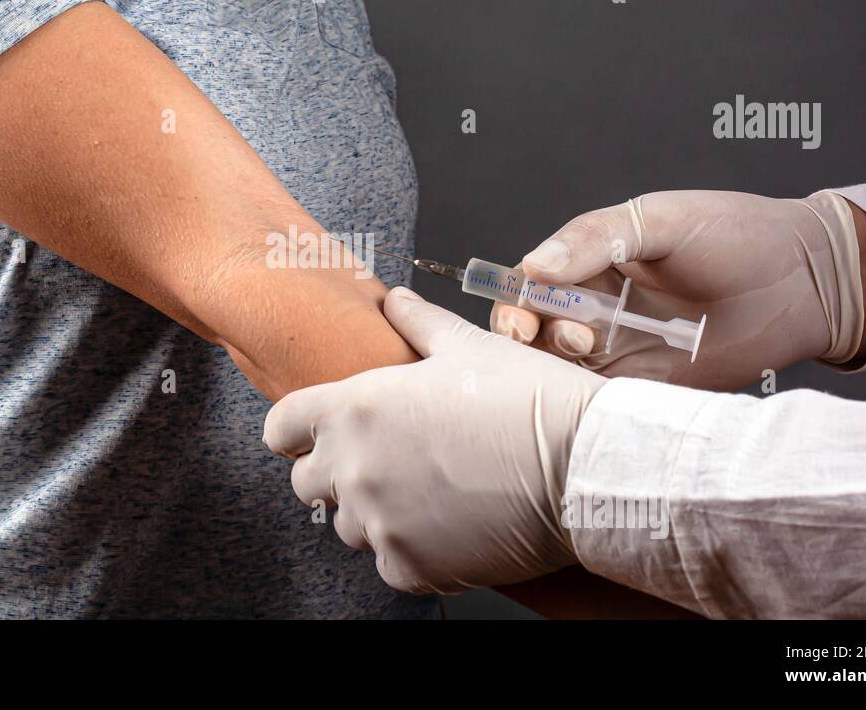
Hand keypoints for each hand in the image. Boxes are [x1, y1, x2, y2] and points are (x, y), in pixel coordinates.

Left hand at [263, 287, 605, 593]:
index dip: (296, 429)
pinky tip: (448, 526)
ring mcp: (379, 522)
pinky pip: (389, 563)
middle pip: (307, 482)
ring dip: (375, 512)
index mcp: (356, 406)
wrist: (585, 466)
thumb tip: (396, 301)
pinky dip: (411, 550)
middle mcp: (355, 467)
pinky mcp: (411, 565)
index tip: (312, 434)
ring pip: (348, 526)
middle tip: (387, 462)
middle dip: (337, 472)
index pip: (280, 427)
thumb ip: (420, 324)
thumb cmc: (530, 401)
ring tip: (427, 493)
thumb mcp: (471, 346)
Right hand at [490, 191, 864, 389]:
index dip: (514, 299)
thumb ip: (594, 238)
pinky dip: (584, 400)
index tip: (521, 312)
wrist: (808, 285)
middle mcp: (595, 308)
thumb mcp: (661, 221)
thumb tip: (532, 267)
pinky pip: (597, 401)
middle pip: (533, 331)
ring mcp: (619, 352)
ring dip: (554, 365)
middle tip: (559, 334)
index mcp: (590, 261)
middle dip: (526, 336)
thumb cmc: (738, 235)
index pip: (530, 283)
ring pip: (557, 369)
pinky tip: (595, 387)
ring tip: (587, 345)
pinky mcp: (644, 390)